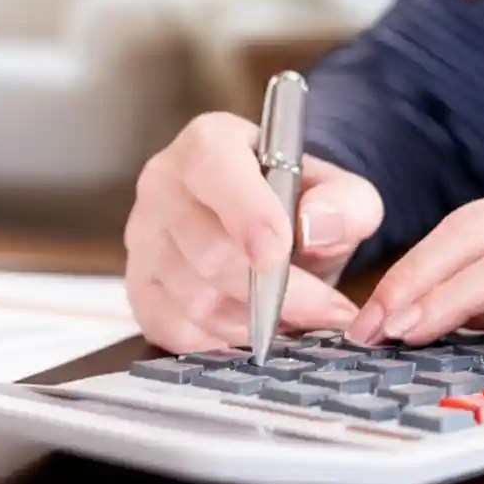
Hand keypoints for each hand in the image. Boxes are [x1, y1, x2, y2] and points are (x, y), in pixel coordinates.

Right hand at [123, 112, 382, 352]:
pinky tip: (252, 330)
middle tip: (327, 309)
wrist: (263, 225)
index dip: (246, 213)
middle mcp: (163, 184)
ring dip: (254, 322)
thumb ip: (345, 203)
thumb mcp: (340, 193)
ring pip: (193, 298)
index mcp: (209, 143)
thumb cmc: (295, 204)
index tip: (280, 252)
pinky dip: (220, 340)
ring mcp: (143, 238)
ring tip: (297, 321)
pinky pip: (172, 328)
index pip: (214, 169)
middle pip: (208, 251)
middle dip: (276, 291)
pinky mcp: (139, 286)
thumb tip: (316, 227)